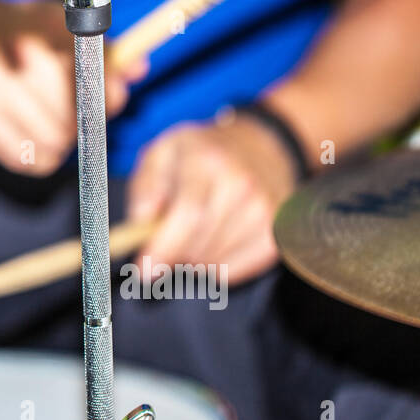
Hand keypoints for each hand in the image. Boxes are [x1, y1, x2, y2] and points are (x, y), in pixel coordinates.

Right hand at [0, 0, 146, 174]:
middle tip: (80, 107)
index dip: (104, 97)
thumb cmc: (4, 23)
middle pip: (69, 123)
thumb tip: (139, 69)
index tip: (112, 95)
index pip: (82, 87)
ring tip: (54, 117)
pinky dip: (40, 155)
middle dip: (83, 120)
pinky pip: (25, 162)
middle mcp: (2, 74)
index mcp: (27, 41)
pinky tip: (34, 133)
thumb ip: (98, 43)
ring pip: (51, 147)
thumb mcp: (52, 19)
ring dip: (63, 139)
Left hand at [127, 114, 298, 283]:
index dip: (165, 248)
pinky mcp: (278, 234)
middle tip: (166, 239)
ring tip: (195, 232)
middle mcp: (243, 185)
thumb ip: (146, 187)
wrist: (260, 147)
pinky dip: (217, 266)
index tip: (146, 271)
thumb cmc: (201, 155)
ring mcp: (265, 211)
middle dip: (173, 253)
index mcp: (207, 162)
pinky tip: (216, 241)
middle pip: (199, 245)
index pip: (189, 214)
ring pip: (215, 263)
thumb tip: (141, 221)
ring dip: (194, 259)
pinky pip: (235, 271)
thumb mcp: (161, 154)